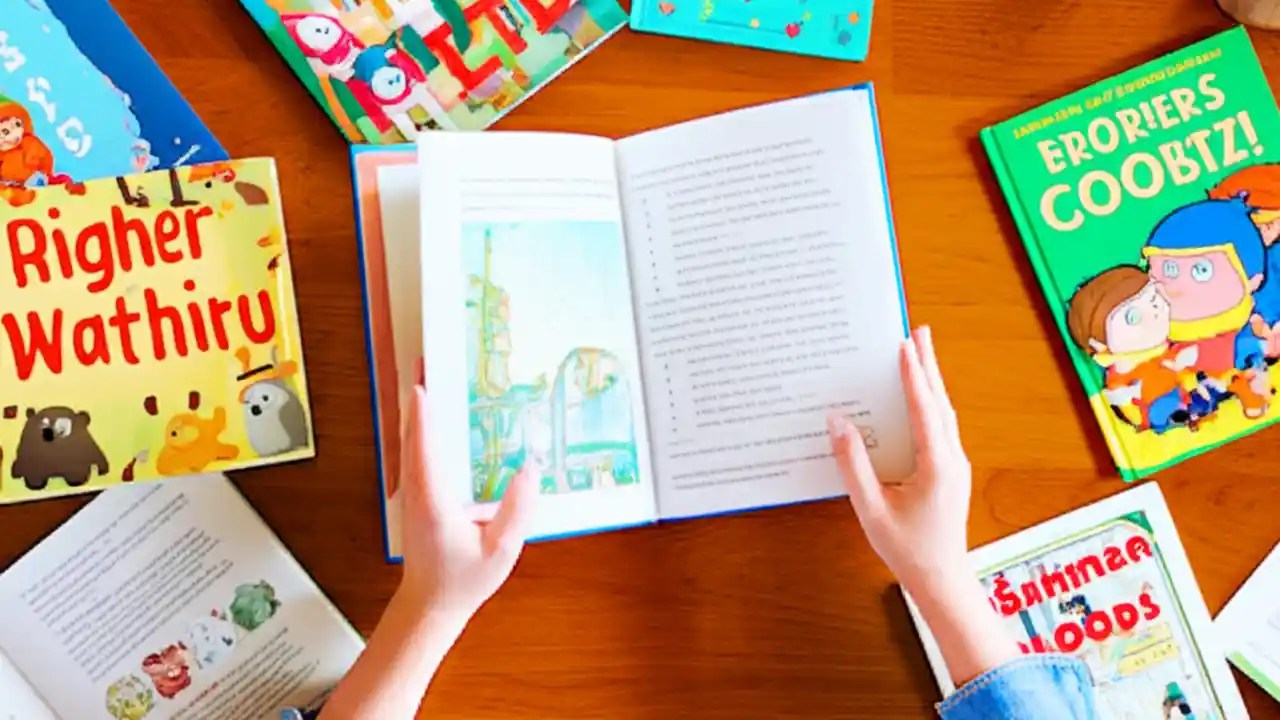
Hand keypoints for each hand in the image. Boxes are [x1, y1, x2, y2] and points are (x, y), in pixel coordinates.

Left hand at [400, 385, 537, 622]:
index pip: (425, 452)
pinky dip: (418, 432)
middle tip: (425, 363)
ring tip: (425, 378)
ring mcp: (411, 495)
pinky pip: (414, 457)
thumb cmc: (463, 580)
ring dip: (416, 413)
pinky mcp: (415, 498)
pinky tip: (427, 419)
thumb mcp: (500, 550)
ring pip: (408, 445)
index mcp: (433, 503)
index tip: (423, 387)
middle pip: (410, 438)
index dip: (424, 418)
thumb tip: (530, 469)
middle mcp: (416, 493)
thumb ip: (516, 509)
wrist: (430, 605)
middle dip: (417, 401)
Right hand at [827, 326, 1018, 684]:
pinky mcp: (951, 471)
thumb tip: (839, 423)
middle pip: (940, 402)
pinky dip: (931, 403)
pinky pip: (942, 427)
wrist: (940, 578)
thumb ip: (853, 465)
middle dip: (928, 366)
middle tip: (919, 332)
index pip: (924, 409)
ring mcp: (955, 465)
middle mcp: (952, 459)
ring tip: (920, 352)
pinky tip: (922, 397)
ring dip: (931, 381)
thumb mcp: (870, 508)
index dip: (912, 375)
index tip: (904, 345)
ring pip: (944, 413)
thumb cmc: (906, 548)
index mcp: (936, 465)